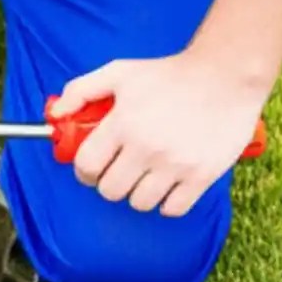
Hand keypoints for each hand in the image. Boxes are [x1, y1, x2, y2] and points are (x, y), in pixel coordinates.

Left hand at [48, 50, 270, 216]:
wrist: (226, 75)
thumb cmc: (169, 73)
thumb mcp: (119, 72)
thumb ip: (81, 91)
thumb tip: (55, 116)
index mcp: (123, 123)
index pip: (87, 166)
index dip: (84, 172)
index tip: (91, 170)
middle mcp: (147, 147)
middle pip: (110, 191)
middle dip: (109, 184)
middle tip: (119, 172)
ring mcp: (176, 164)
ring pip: (140, 203)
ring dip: (138, 194)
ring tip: (145, 177)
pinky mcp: (202, 175)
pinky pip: (173, 209)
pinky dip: (167, 203)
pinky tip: (168, 185)